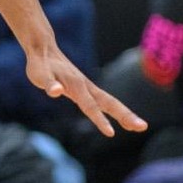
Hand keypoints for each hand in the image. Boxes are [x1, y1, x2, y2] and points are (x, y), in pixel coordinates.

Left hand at [26, 43, 146, 136]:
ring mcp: (87, 87)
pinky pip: (103, 102)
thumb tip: (56, 91)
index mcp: (76, 86)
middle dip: (125, 116)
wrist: (44, 49)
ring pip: (110, 102)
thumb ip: (49, 84)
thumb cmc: (40, 64)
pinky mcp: (85, 89)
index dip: (99, 119)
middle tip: (142, 127)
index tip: (111, 133)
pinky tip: (123, 121)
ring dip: (124, 114)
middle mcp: (86, 86)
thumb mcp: (40, 75)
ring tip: (139, 127)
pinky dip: (115, 110)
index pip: (90, 106)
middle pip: (109, 103)